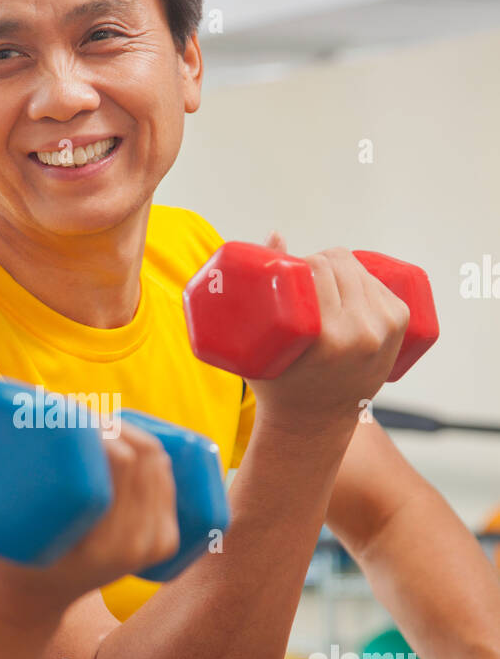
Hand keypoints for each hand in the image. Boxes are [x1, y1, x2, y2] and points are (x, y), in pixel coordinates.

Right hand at [0, 420, 179, 615]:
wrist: (26, 602)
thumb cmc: (1, 553)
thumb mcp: (0, 519)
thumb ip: (5, 468)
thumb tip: (20, 398)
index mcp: (97, 544)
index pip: (122, 460)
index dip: (103, 424)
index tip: (71, 412)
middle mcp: (132, 548)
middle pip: (146, 456)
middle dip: (118, 424)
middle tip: (81, 416)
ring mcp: (150, 548)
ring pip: (160, 466)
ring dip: (136, 435)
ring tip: (100, 427)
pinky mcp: (160, 545)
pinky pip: (169, 488)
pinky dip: (155, 460)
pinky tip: (136, 444)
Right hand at [252, 231, 409, 436]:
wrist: (315, 424)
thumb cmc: (277, 385)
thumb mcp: (259, 346)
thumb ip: (260, 292)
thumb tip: (276, 234)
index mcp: (328, 337)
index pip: (318, 268)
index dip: (300, 261)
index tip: (288, 273)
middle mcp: (363, 333)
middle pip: (341, 264)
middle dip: (319, 262)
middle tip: (302, 279)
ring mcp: (385, 331)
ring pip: (362, 271)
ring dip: (341, 269)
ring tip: (323, 287)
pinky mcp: (399, 327)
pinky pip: (381, 285)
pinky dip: (364, 280)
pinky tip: (350, 289)